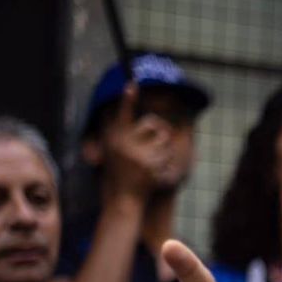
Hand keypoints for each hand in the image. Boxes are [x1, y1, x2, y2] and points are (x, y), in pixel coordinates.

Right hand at [98, 85, 173, 202]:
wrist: (124, 198)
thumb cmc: (120, 172)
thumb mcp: (113, 150)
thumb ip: (120, 132)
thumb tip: (135, 115)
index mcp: (115, 138)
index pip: (122, 114)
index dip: (127, 99)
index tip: (132, 83)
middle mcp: (124, 144)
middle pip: (154, 123)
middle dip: (161, 129)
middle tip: (159, 138)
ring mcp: (137, 156)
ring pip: (165, 140)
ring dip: (164, 149)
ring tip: (153, 162)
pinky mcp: (150, 168)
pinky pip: (168, 156)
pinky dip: (167, 163)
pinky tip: (156, 173)